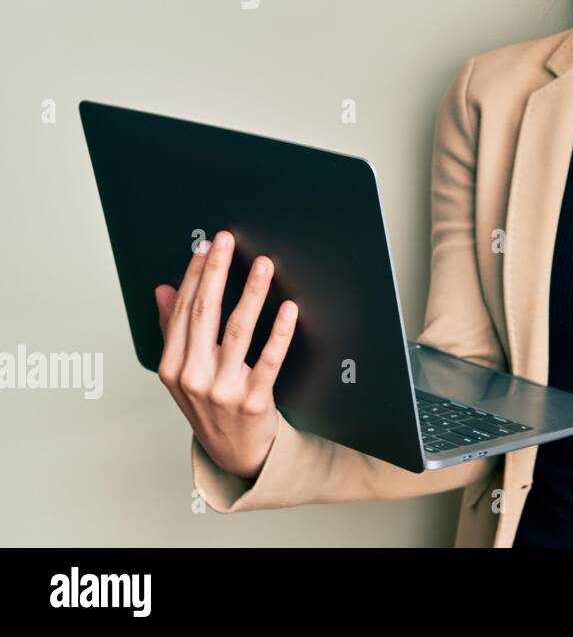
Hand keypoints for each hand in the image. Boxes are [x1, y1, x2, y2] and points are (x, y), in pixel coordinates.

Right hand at [154, 230, 298, 480]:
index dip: (196, 276)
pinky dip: (279, 332)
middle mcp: (194, 377)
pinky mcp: (254, 400)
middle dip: (217, 273)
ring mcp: (223, 390)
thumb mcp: (183, 373)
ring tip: (263, 265)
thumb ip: (173, 330)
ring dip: (252, 293)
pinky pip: (269, 359)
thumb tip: (163, 290)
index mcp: (173, 367)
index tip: (207, 247)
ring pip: (238, 331)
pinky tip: (288, 309)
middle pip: (205, 313)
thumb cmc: (210, 406)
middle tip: (227, 242)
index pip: (183, 310)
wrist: (235, 452)